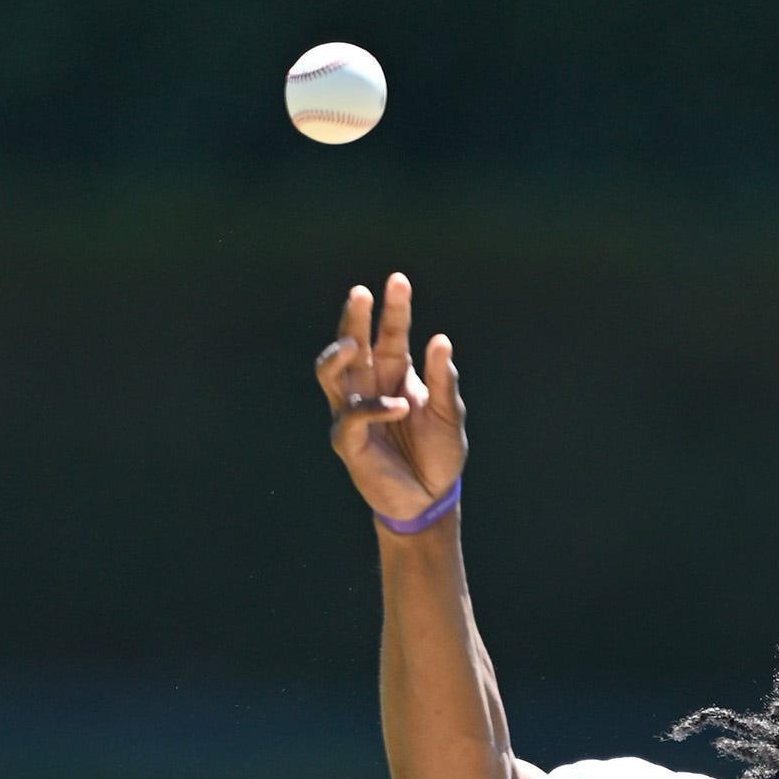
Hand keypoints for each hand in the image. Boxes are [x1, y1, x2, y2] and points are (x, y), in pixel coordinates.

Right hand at [314, 271, 465, 528]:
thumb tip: (441, 340)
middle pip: (351, 342)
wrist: (431, 498)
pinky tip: (398, 407)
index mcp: (393, 371)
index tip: (399, 280)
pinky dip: (373, 408)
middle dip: (354, 317)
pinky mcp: (348, 441)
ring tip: (354, 344)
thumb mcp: (448, 413)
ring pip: (330, 373)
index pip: (389, 331)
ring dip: (338, 355)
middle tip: (362, 294)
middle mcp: (368, 384)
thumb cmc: (438, 454)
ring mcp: (354, 411)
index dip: (394, 307)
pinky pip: (351, 417)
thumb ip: (444, 379)